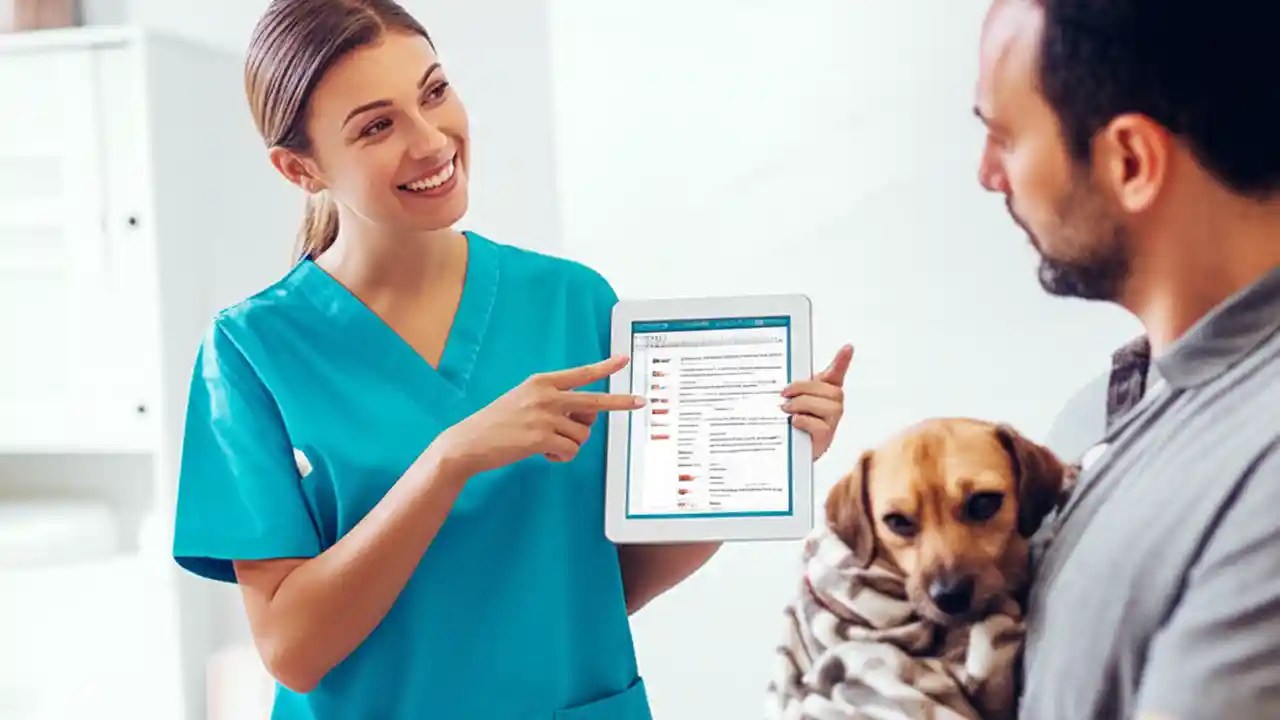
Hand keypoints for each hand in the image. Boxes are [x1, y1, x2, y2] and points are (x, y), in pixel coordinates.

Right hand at [431, 356, 644, 475]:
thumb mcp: (524, 401)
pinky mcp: (541, 438)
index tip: (623, 360)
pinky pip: (570, 451)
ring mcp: (545, 416)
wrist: (469, 442)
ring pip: (582, 434)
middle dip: (621, 402)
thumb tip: (585, 418)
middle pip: (595, 401)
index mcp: (541, 382)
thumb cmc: (497, 423)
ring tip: (545, 443)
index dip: (604, 367)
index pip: (580, 373)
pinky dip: (560, 457)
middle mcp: (546, 395)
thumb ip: (555, 404)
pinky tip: (542, 453)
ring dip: (569, 444)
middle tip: (641, 402)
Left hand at [782, 344, 852, 460]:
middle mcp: (833, 405)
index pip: (837, 373)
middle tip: (784, 394)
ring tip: (786, 410)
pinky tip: (794, 422)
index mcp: (824, 392)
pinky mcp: (826, 437)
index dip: (843, 361)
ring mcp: (832, 422)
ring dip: (801, 405)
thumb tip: (784, 383)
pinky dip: (803, 420)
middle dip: (803, 388)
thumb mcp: (791, 401)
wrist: (788, 450)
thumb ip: (794, 389)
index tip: (848, 347)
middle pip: (828, 389)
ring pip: (824, 405)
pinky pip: (819, 425)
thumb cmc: (792, 423)